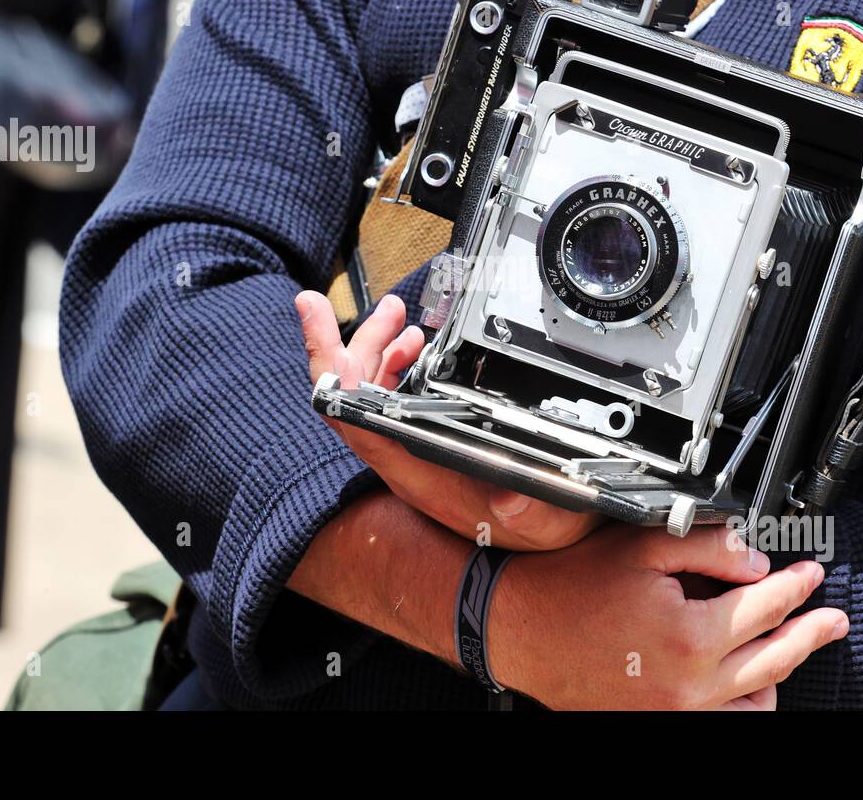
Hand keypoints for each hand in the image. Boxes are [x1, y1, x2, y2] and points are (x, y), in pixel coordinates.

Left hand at [297, 290, 601, 549]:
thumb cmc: (528, 538)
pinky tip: (416, 349)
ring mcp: (405, 450)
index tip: (319, 322)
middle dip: (359, 340)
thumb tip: (513, 497)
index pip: (351, 414)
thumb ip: (531, 511)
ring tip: (401, 318)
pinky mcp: (420, 444)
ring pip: (367, 392)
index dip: (330, 367)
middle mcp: (399, 457)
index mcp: (414, 469)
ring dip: (377, 348)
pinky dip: (396, 365)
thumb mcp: (544, 524)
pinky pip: (388, 398)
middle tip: (387, 306)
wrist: (528, 557)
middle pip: (350, 392)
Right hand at [488, 524, 848, 709]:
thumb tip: (757, 559)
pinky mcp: (659, 724)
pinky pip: (724, 725)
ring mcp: (676, 713)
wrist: (522, 630)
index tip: (809, 573)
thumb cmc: (572, 587)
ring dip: (781, 672)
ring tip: (793, 648)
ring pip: (756, 702)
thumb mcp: (641, 547)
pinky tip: (751, 685)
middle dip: (811, 633)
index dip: (795, 586)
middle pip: (775, 658)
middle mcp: (689, 685)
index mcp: (689, 636)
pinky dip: (746, 706)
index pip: (766, 607)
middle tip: (833, 619)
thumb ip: (707, 546)